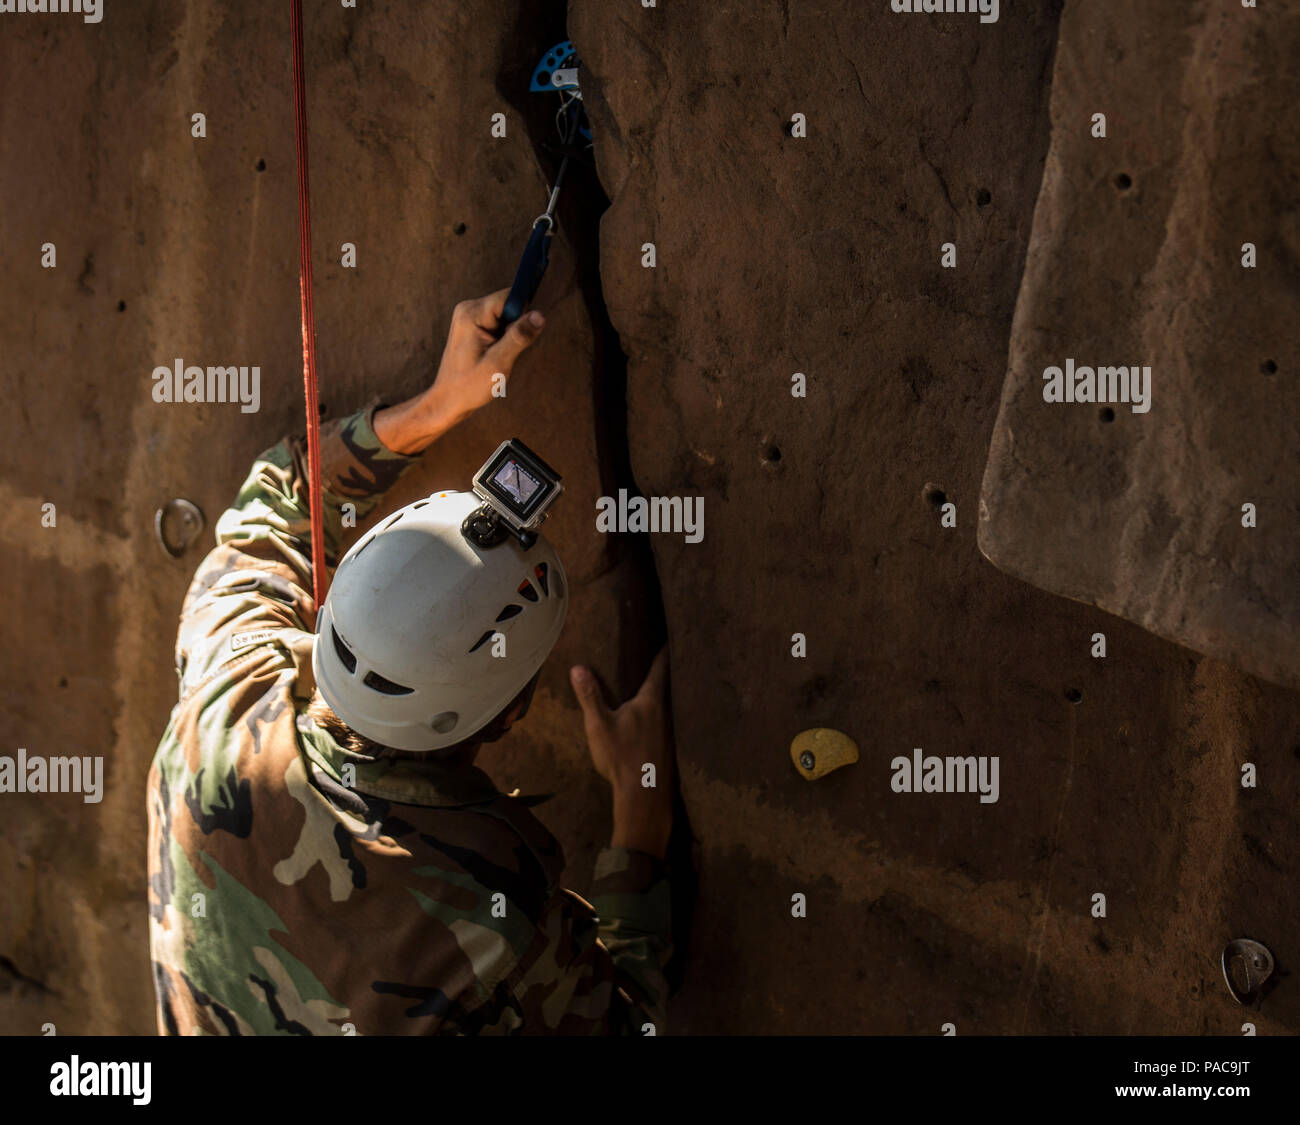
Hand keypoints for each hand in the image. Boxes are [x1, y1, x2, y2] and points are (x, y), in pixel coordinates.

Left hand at [373, 290, 544, 454]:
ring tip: (496, 356)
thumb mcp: (499, 363)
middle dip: (514, 328)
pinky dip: (502, 338)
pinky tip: (493, 355)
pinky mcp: (472, 324)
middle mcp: (468, 308)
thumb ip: (519, 336)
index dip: (521, 315)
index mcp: (472, 314)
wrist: (448, 400)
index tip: (518, 337)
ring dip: (509, 335)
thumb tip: (539, 315)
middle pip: (508, 305)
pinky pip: (498, 323)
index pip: (509, 297)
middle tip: (503, 352)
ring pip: (505, 315)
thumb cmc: (470, 385)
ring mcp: (469, 315)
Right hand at [571, 648, 675, 858]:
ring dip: (667, 697)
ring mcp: (671, 732)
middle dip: (667, 673)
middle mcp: (666, 713)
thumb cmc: (621, 757)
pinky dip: (665, 720)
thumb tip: (577, 668)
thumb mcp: (599, 725)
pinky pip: (670, 726)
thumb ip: (589, 696)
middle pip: (669, 687)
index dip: (664, 653)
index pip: (660, 669)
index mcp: (650, 702)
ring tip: (661, 690)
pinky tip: (657, 727)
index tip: (669, 638)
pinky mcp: (671, 750)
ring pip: (671, 707)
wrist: (644, 796)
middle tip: (666, 659)